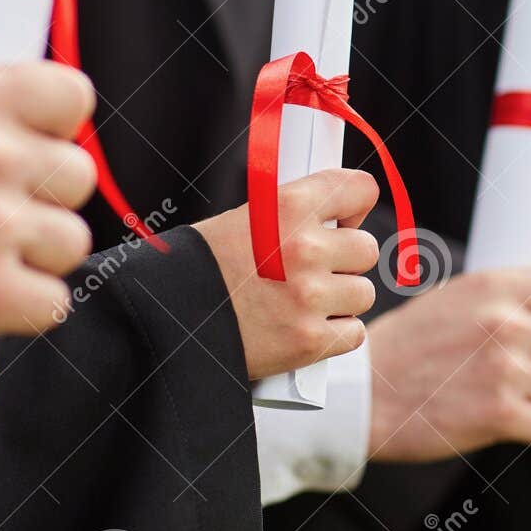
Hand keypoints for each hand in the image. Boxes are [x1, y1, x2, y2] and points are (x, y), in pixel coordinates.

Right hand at [194, 168, 379, 380]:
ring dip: (340, 300)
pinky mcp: (310, 341)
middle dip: (343, 261)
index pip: (361, 189)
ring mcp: (309, 297)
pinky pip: (354, 333)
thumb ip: (295, 213)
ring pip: (362, 294)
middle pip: (365, 250)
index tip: (342, 220)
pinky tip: (304, 328)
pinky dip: (334, 335)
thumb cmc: (203, 267)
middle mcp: (304, 249)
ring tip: (301, 302)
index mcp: (287, 206)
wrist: (165, 320)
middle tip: (311, 270)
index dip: (355, 206)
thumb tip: (344, 216)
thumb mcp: (247, 219)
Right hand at [367, 266, 530, 461]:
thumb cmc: (406, 347)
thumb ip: (502, 299)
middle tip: (507, 365)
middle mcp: (504, 323)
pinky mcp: (502, 414)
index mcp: (493, 286)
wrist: (362, 394)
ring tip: (494, 390)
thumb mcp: (452, 298)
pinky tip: (493, 416)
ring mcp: (505, 369)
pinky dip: (525, 426)